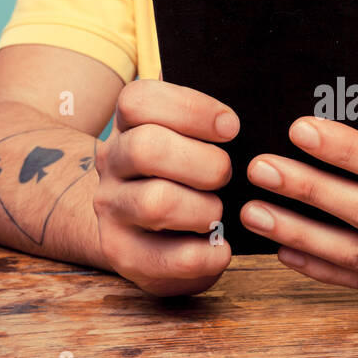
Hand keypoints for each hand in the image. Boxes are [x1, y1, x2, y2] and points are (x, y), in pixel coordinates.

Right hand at [92, 79, 237, 296]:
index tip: (231, 127)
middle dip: (204, 163)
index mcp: (129, 125)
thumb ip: (210, 126)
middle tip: (227, 176)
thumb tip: (246, 120)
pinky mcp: (122, 253)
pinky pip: (170, 256)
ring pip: (156, 203)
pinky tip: (220, 248)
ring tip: (218, 214)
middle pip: (146, 148)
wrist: (148, 235)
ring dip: (205, 210)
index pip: (139, 100)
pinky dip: (207, 254)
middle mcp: (112, 163)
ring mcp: (112, 209)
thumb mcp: (190, 142)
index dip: (191, 109)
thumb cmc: (187, 179)